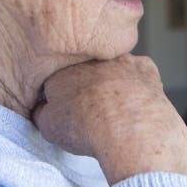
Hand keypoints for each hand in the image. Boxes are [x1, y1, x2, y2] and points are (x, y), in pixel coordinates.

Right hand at [32, 54, 186, 184]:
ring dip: (112, 82)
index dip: (60, 93)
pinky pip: (139, 73)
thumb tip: (41, 109)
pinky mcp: (145, 67)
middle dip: (87, 84)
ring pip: (113, 68)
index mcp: (64, 67)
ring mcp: (121, 59)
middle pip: (87, 69)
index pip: (57, 76)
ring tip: (114, 110)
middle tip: (90, 109)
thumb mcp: (48, 126)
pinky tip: (135, 103)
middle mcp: (93, 57)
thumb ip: (41, 113)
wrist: (128, 129)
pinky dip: (137, 85)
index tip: (66, 107)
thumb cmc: (86, 128)